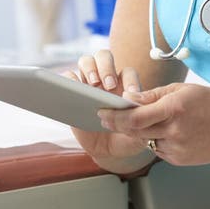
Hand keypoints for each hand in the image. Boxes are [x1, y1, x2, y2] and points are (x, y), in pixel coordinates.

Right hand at [61, 49, 152, 174]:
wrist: (108, 151)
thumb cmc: (126, 137)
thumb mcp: (139, 132)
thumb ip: (142, 121)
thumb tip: (138, 108)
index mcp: (125, 85)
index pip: (128, 73)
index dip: (129, 80)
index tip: (130, 94)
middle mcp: (106, 80)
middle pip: (104, 57)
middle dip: (106, 67)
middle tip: (108, 86)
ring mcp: (87, 84)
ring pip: (86, 61)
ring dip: (89, 69)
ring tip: (93, 85)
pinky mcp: (72, 91)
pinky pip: (67, 77)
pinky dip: (69, 79)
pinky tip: (73, 90)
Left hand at [97, 82, 209, 165]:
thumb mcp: (181, 90)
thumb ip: (153, 95)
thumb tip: (129, 98)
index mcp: (173, 109)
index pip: (134, 117)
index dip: (115, 116)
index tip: (102, 113)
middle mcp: (174, 131)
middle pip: (135, 132)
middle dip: (119, 125)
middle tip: (108, 118)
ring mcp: (177, 148)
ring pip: (147, 142)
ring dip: (142, 133)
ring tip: (156, 121)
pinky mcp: (180, 160)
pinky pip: (159, 150)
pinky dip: (158, 141)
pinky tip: (172, 133)